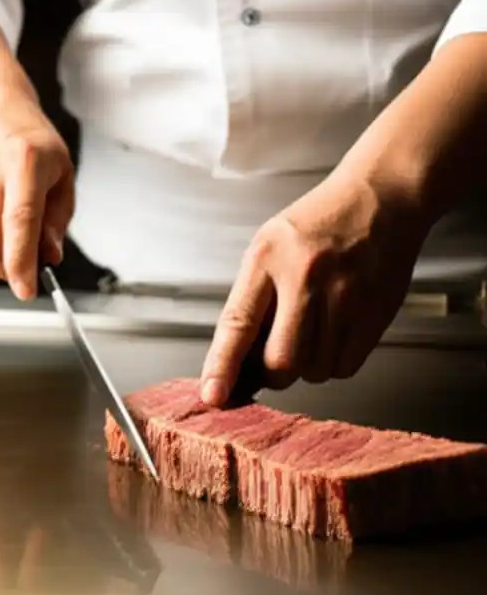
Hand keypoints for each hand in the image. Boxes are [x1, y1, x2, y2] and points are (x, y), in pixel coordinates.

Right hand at [0, 100, 74, 299]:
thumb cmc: (28, 143)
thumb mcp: (61, 172)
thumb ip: (58, 218)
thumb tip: (47, 257)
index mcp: (23, 161)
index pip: (20, 222)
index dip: (22, 263)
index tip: (27, 290)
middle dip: (5, 272)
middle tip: (20, 267)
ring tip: (4, 242)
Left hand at [200, 171, 432, 405]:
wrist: (380, 199)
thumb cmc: (317, 225)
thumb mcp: (268, 248)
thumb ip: (251, 300)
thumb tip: (234, 360)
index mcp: (267, 258)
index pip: (238, 324)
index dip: (222, 366)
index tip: (213, 396)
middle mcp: (306, 277)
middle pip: (281, 361)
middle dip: (271, 374)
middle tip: (272, 360)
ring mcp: (345, 296)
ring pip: (315, 370)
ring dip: (305, 368)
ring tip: (309, 332)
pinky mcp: (376, 312)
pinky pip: (346, 366)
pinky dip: (333, 364)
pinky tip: (333, 335)